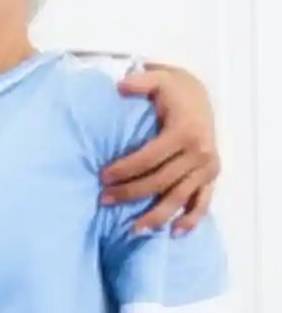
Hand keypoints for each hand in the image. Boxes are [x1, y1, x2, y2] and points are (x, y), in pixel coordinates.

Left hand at [100, 65, 218, 234]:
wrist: (198, 96)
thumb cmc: (173, 90)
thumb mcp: (157, 79)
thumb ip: (140, 81)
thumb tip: (120, 86)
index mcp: (185, 132)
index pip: (149, 158)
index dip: (125, 170)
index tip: (102, 177)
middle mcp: (200, 152)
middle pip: (161, 181)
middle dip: (131, 193)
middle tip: (104, 200)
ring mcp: (207, 167)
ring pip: (180, 197)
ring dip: (157, 215)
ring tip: (133, 230)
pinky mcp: (211, 176)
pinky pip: (203, 201)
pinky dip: (191, 218)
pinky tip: (174, 233)